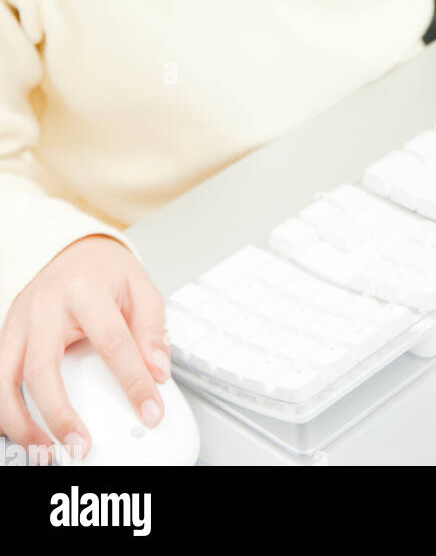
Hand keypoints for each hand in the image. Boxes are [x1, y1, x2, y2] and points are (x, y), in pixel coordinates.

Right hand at [0, 234, 169, 463]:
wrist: (71, 251)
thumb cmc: (104, 271)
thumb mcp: (140, 287)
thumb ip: (152, 329)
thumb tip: (157, 371)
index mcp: (84, 289)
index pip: (111, 342)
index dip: (133, 381)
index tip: (149, 410)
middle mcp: (45, 308)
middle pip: (44, 368)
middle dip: (60, 414)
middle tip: (81, 445)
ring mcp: (20, 324)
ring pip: (6, 381)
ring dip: (22, 423)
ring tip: (46, 448)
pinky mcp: (7, 337)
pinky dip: (7, 412)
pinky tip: (25, 431)